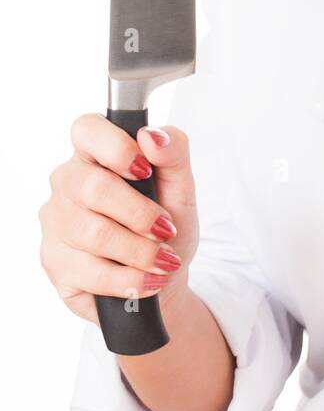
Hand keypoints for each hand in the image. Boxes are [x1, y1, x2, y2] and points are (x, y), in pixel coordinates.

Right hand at [39, 115, 199, 326]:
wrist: (162, 276)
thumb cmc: (166, 223)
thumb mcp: (181, 186)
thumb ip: (174, 152)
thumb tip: (152, 136)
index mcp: (94, 153)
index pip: (86, 129)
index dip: (116, 148)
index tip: (145, 171)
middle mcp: (67, 183)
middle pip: (95, 188)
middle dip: (141, 214)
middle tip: (166, 230)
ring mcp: (55, 223)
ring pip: (94, 234)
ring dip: (140, 252)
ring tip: (163, 260)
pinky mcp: (54, 263)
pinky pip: (92, 273)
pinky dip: (130, 279)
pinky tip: (148, 280)